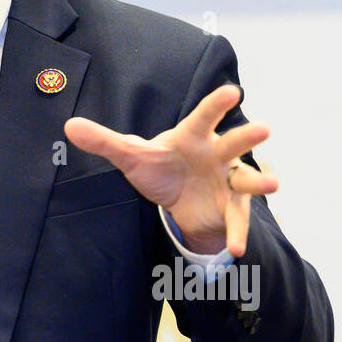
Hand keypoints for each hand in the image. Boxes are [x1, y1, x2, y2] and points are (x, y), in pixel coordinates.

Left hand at [62, 84, 277, 257]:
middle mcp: (216, 154)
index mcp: (193, 136)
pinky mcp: (231, 207)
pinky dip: (237, 234)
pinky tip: (237, 251)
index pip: (204, 117)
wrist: (178, 195)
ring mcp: (228, 180)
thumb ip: (104, 141)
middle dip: (247, 136)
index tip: (232, 91)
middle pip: (233, 143)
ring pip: (246, 178)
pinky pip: (236, 220)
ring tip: (273, 184)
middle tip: (265, 129)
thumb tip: (68, 125)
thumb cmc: (160, 166)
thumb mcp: (131, 156)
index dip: (216, 104)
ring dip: (259, 181)